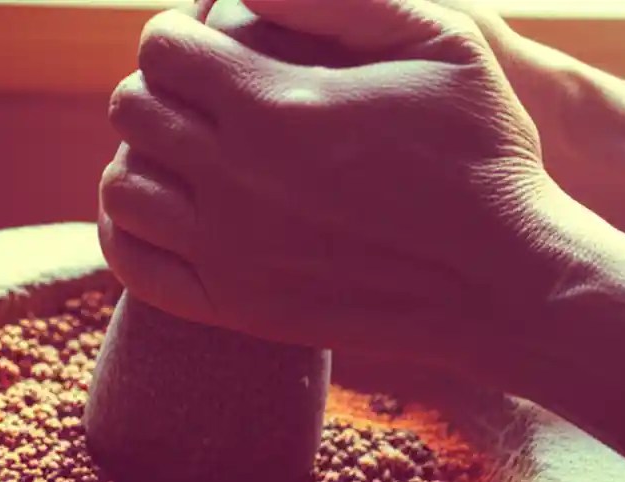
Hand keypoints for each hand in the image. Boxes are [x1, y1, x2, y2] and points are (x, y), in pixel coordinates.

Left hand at [101, 0, 624, 474]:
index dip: (178, 27)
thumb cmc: (483, 154)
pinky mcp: (235, 310)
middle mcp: (235, 182)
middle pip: (132, 110)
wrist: (504, 283)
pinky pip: (132, 265)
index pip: (162, 48)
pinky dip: (125, 229)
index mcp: (277, 107)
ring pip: (120, 189)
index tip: (208, 34)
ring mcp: (228, 254)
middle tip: (202, 89)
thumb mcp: (439, 41)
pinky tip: (157, 208)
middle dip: (158, 84)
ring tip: (182, 148)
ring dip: (139, 155)